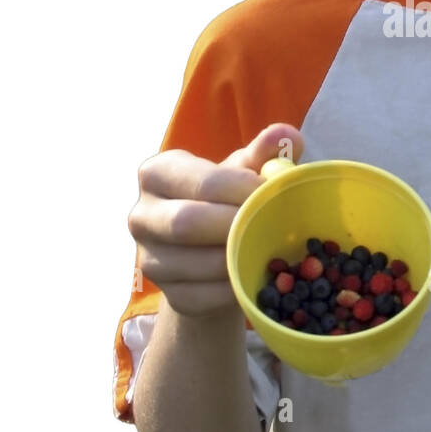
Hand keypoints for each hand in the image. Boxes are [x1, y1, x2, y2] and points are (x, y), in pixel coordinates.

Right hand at [127, 122, 304, 317]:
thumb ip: (263, 153)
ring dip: (238, 258)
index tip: (273, 192)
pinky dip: (235, 289)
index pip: (202, 181)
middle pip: (187, 223)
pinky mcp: (169, 295)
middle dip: (236, 224)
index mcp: (157, 173)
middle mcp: (142, 215)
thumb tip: (288, 135)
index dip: (243, 188)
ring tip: (269, 248)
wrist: (212, 254)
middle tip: (272, 223)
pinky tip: (254, 277)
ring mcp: (148, 259)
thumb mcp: (242, 172)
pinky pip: (204, 296)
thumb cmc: (227, 201)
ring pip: (196, 264)